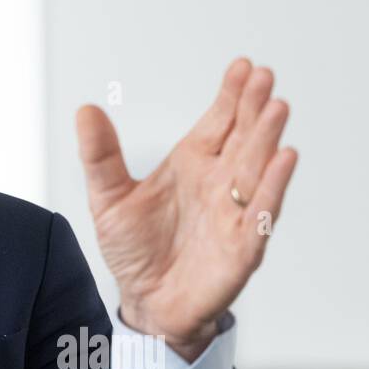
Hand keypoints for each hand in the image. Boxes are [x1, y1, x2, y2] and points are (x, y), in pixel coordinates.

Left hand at [74, 58, 297, 361]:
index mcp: (191, 164)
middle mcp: (219, 182)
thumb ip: (100, 155)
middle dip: (254, 107)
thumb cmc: (134, 250)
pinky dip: (272, 187)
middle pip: (243, 137)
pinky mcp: (242, 246)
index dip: (231, 95)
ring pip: (256, 168)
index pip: (218, 121)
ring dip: (268, 139)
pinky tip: (283, 159)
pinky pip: (261, 213)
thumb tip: (86, 111)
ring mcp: (234, 212)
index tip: (242, 66)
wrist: (147, 302)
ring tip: (277, 108)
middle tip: (264, 77)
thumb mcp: (107, 198)